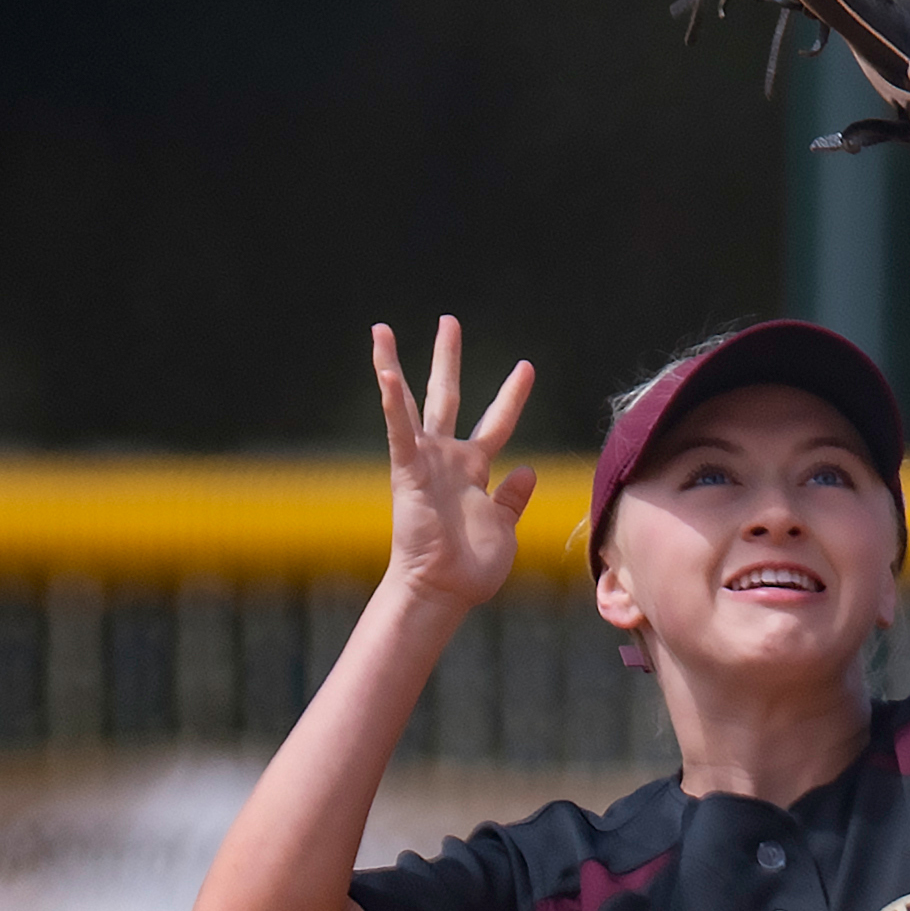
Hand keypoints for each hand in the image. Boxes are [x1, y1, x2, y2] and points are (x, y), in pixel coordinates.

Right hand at [372, 316, 535, 609]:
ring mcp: (425, 462)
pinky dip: (391, 402)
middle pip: (447, 396)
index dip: (511, 395)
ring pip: (411, 403)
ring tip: (382, 329)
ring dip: (394, 366)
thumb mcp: (505, 527)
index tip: (526, 366)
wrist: (443, 590)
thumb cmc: (471, 568)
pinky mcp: (406, 471)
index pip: (497, 422)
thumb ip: (513, 497)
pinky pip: (397, 431)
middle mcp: (447, 459)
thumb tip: (527, 469)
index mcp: (473, 470)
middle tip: (448, 321)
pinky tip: (384, 371)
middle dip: (447, 359)